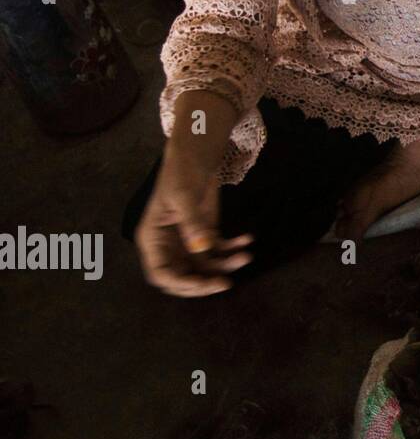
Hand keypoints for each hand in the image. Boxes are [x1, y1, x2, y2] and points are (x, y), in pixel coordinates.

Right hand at [134, 155, 252, 296]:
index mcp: (153, 238)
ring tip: (245, 256)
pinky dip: (233, 249)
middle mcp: (169, 245)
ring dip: (225, 265)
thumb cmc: (181, 172)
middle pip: (184, 276)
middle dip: (203, 283)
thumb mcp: (183, 196)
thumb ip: (192, 222)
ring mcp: (189, 241)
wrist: (198, 155)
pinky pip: (220, 250)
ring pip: (205, 267)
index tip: (202, 283)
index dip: (179, 283)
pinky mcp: (206, 234)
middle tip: (225, 282)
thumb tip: (201, 249)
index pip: (161, 273)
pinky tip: (246, 241)